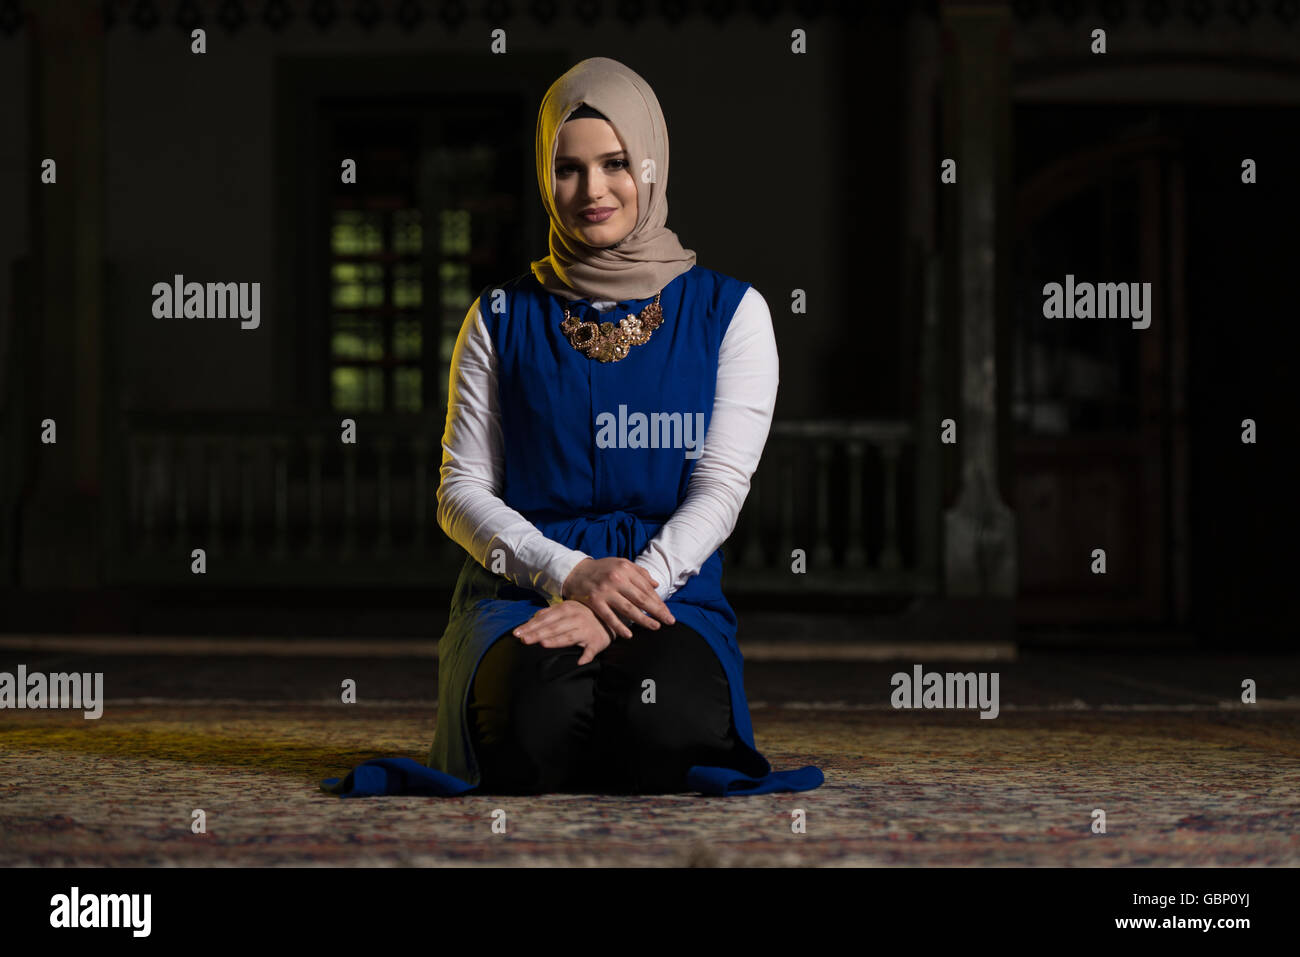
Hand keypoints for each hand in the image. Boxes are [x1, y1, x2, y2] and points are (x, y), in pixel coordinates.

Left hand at [514, 600, 612, 665]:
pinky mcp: (596, 641)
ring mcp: (586, 630)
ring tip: (543, 644)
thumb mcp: (567, 609)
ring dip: (557, 641)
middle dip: (538, 633)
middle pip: (553, 627)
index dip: (531, 625)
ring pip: (569, 636)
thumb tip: (534, 617)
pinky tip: (579, 662)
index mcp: (567, 609)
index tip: (517, 633)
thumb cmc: (583, 615)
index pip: (545, 618)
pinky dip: (586, 656)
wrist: (609, 618)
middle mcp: (576, 618)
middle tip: (524, 639)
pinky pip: (590, 650)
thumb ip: (550, 613)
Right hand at [561, 557, 675, 639]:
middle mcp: (616, 579)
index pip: (646, 588)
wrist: (575, 571)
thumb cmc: (602, 569)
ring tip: (656, 627)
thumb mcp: (620, 564)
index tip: (667, 612)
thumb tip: (655, 585)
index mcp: (625, 569)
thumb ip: (639, 573)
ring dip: (643, 620)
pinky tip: (629, 635)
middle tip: (669, 621)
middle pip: (641, 599)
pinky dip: (619, 627)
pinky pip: (609, 617)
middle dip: (657, 611)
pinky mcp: (594, 601)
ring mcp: (605, 591)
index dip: (658, 601)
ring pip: (628, 609)